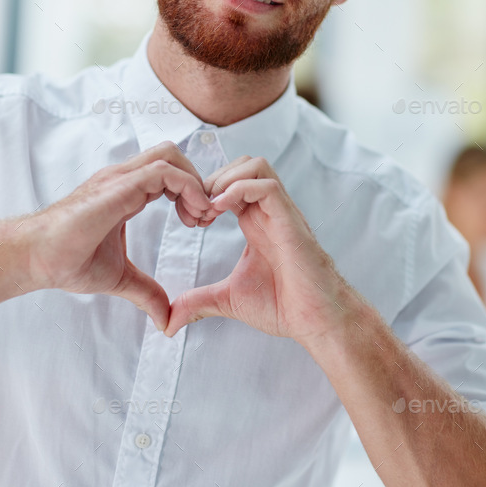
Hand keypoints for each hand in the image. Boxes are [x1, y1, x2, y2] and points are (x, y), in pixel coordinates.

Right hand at [27, 142, 211, 329]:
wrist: (38, 258)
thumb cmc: (68, 260)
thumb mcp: (120, 277)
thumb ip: (145, 291)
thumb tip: (164, 318)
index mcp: (126, 192)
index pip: (168, 172)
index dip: (190, 191)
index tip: (197, 222)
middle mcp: (124, 179)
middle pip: (173, 155)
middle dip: (196, 181)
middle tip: (202, 217)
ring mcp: (120, 178)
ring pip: (170, 155)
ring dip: (193, 182)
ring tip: (198, 217)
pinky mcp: (118, 186)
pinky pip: (162, 171)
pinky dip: (186, 186)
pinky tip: (190, 215)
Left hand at [165, 156, 358, 346]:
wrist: (316, 321)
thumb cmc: (283, 306)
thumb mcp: (229, 299)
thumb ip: (199, 301)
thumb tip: (169, 322)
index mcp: (255, 221)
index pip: (231, 182)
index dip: (206, 190)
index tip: (191, 218)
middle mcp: (268, 211)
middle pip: (242, 164)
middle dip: (212, 179)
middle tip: (197, 210)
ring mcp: (281, 212)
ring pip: (255, 165)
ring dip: (226, 178)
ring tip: (209, 208)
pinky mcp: (290, 220)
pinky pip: (266, 185)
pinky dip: (238, 189)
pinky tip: (219, 211)